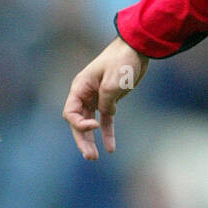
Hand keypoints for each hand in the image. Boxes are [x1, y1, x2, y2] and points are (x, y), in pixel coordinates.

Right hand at [63, 37, 148, 158]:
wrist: (137, 49)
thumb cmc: (122, 61)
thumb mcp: (113, 82)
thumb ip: (105, 101)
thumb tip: (105, 114)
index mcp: (80, 87)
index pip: (70, 113)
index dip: (80, 124)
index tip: (96, 125)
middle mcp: (85, 94)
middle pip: (78, 122)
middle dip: (82, 140)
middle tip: (89, 156)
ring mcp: (96, 98)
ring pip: (90, 124)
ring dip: (92, 140)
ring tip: (94, 158)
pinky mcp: (110, 100)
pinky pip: (106, 120)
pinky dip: (107, 134)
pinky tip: (110, 149)